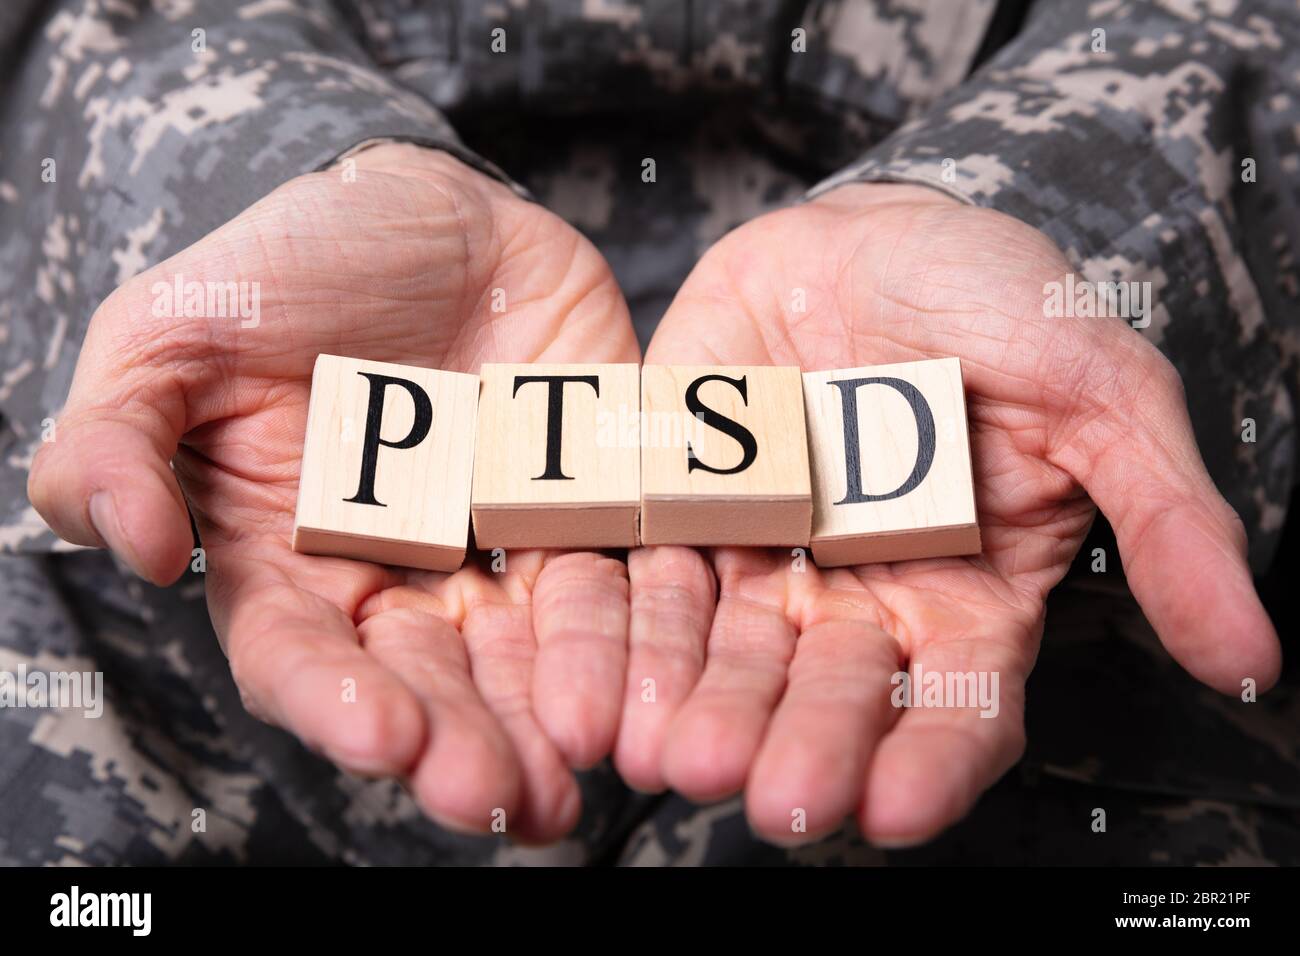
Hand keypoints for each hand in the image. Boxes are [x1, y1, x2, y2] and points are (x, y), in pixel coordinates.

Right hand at [28, 144, 638, 841]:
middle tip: (496, 794)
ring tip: (575, 777)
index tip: (381, 735)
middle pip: (429, 679)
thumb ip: (120, 442)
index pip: (303, 655)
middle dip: (460, 740)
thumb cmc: (286, 272)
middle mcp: (400, 575)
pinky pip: (619, 578)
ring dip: (551, 715)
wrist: (426, 208)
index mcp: (291, 559)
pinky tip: (651, 686)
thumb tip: (132, 549)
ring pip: (528, 651)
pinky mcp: (589, 507)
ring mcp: (500, 546)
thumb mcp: (168, 340)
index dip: (336, 701)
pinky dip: (633, 633)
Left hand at [614, 183, 1280, 846]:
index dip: (930, 756)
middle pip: (826, 693)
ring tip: (668, 753)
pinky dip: (622, 626)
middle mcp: (856, 597)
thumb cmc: (995, 303)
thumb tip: (1250, 652)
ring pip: (727, 650)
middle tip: (765, 795)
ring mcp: (762, 557)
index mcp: (963, 594)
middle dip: (796, 744)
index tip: (896, 807)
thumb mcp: (1100, 394)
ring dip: (699, 706)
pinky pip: (645, 574)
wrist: (870, 231)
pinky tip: (598, 676)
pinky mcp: (678, 508)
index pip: (953, 703)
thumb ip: (1163, 519)